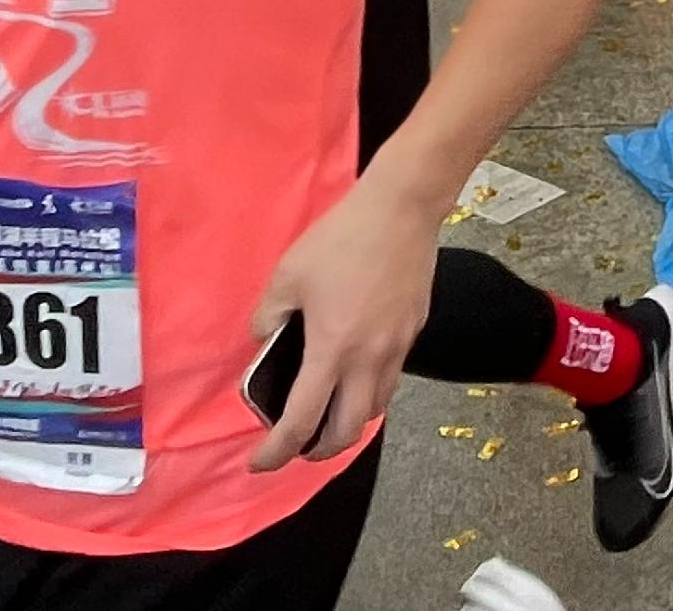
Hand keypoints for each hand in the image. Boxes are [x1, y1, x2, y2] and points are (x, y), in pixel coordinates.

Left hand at [247, 168, 437, 469]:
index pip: (301, 421)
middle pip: (347, 433)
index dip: (277, 451)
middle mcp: (369, 360)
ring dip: (348, 425)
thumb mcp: (287, 275)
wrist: (402, 209)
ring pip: (375, 410)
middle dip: (319, 451)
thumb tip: (265, 341)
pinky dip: (368, 394)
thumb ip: (268, 316)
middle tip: (297, 447)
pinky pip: (389, 380)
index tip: (259, 463)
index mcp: (332, 350)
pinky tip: (354, 374)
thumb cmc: (341, 239)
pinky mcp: (412, 332)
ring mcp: (396, 348)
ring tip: (327, 414)